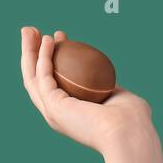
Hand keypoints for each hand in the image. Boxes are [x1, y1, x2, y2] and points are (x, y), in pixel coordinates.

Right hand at [19, 26, 154, 154]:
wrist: (130, 133)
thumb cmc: (133, 119)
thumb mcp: (121, 99)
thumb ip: (111, 91)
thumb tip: (110, 82)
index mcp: (71, 114)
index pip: (55, 83)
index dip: (53, 59)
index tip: (60, 37)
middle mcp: (57, 114)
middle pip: (36, 79)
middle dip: (31, 53)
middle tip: (31, 31)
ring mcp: (53, 112)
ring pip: (32, 77)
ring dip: (28, 51)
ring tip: (28, 29)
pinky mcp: (53, 106)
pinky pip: (44, 76)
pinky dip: (43, 57)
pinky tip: (47, 40)